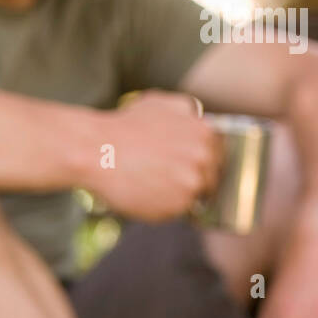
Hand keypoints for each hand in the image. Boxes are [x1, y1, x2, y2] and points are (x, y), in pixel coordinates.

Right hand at [89, 92, 222, 220]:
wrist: (98, 152)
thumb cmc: (125, 126)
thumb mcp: (161, 104)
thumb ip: (187, 111)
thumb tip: (198, 118)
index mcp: (206, 133)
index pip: (219, 156)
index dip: (201, 162)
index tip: (185, 166)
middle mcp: (205, 158)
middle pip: (210, 179)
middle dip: (192, 180)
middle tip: (165, 179)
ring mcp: (192, 184)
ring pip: (194, 198)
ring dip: (178, 196)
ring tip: (152, 185)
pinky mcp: (177, 208)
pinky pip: (177, 213)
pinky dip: (163, 209)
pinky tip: (145, 194)